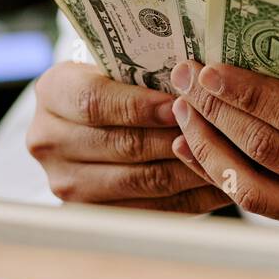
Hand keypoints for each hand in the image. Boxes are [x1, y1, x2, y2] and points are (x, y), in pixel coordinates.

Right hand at [26, 62, 232, 213]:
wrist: (93, 122)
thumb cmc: (118, 83)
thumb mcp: (120, 65)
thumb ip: (147, 70)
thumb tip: (198, 77)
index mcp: (53, 92)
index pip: (95, 102)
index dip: (141, 106)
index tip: (181, 103)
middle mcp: (49, 140)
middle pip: (123, 145)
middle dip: (177, 138)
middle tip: (219, 132)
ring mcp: (68, 183)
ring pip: (142, 181)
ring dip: (191, 169)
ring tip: (228, 157)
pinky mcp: (95, 213)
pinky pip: (152, 209)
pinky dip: (191, 198)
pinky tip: (219, 183)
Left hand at [167, 61, 278, 230]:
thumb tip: (269, 64)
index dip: (248, 92)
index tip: (211, 69)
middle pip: (271, 150)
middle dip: (218, 112)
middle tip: (186, 82)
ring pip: (258, 189)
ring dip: (212, 149)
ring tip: (186, 114)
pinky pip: (267, 207)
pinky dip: (226, 178)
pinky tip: (200, 152)